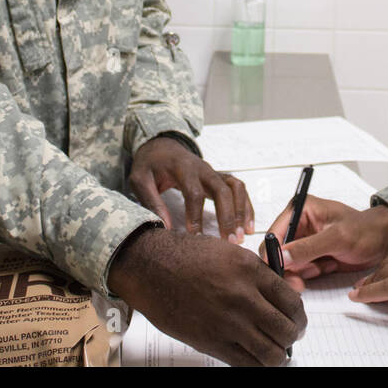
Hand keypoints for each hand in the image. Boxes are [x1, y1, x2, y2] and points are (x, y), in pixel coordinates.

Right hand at [108, 226, 304, 366]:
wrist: (151, 268)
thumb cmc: (186, 256)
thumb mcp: (229, 253)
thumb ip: (256, 274)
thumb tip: (279, 295)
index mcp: (250, 270)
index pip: (292, 301)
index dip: (299, 315)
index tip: (297, 320)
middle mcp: (243, 297)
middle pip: (286, 329)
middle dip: (292, 336)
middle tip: (289, 337)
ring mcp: (228, 322)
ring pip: (271, 352)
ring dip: (278, 355)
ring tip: (275, 352)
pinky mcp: (212, 342)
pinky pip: (246, 363)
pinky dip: (257, 364)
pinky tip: (255, 358)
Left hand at [129, 135, 253, 242]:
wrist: (160, 146)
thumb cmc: (149, 164)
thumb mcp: (140, 179)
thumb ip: (151, 201)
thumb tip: (166, 227)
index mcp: (182, 167)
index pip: (193, 192)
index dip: (195, 215)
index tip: (196, 236)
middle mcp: (203, 168)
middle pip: (222, 190)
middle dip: (227, 216)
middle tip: (228, 241)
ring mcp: (214, 172)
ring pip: (235, 188)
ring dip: (241, 211)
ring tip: (242, 235)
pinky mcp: (219, 177)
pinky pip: (238, 189)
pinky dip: (246, 206)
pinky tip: (248, 225)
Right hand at [259, 196, 387, 290]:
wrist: (382, 242)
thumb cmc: (365, 231)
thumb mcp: (337, 238)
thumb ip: (308, 247)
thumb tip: (282, 257)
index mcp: (300, 209)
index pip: (274, 232)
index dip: (272, 252)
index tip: (277, 269)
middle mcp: (298, 224)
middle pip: (277, 251)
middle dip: (288, 267)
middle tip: (299, 281)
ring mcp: (303, 241)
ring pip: (287, 264)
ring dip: (302, 272)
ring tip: (323, 266)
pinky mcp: (309, 255)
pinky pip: (299, 271)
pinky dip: (310, 274)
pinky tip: (327, 267)